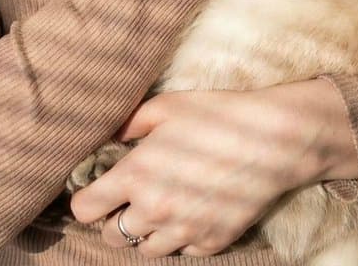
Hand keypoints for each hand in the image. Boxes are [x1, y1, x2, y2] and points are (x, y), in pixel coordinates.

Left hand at [69, 80, 357, 256]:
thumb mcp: (166, 107)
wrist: (271, 142)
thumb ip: (129, 123)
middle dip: (114, 218)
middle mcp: (154, 211)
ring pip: (145, 249)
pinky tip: (189, 212)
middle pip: (112, 235)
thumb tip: (106, 136)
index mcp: (135, 176)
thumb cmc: (216, 116)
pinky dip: (179, 237)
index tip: (94, 189)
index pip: (86, 209)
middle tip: (128, 196)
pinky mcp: (210, 244)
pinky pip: (182, 252)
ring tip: (158, 205)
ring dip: (145, 232)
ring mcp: (183, 233)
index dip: (86, 198)